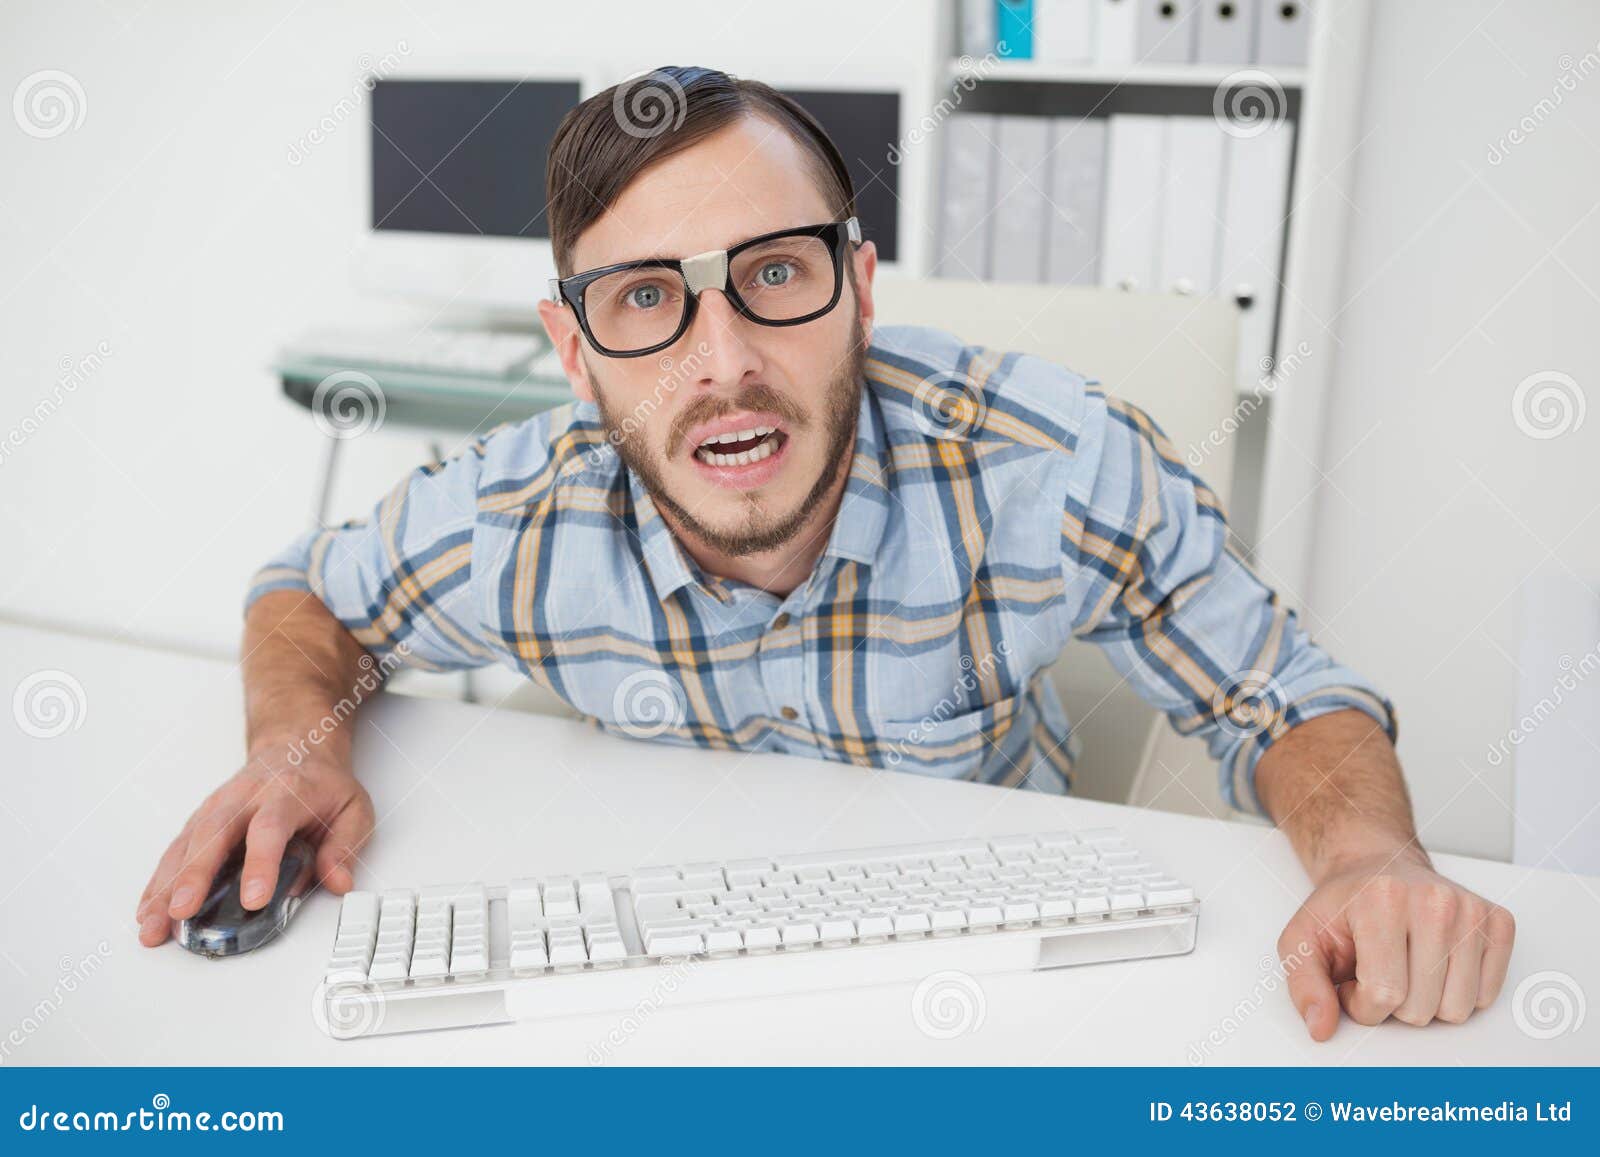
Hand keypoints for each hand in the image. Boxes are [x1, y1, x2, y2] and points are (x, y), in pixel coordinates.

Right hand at [136, 750, 374, 946]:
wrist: (296, 744)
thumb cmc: (322, 783)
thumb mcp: (353, 808)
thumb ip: (345, 846)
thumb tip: (339, 882)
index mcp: (287, 794)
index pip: (270, 828)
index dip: (261, 864)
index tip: (254, 899)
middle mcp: (244, 799)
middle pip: (213, 834)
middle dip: (194, 876)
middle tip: (182, 912)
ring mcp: (217, 809)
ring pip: (186, 845)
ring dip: (165, 886)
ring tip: (152, 923)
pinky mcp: (200, 821)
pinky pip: (175, 852)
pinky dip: (159, 882)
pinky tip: (148, 910)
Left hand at [1277, 851, 1515, 1039]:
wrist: (1377, 867)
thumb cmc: (1344, 906)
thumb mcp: (1303, 939)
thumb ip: (1303, 985)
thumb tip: (1320, 1027)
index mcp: (1383, 900)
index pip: (1383, 994)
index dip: (1360, 1003)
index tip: (1351, 981)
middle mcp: (1435, 901)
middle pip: (1421, 1008)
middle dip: (1392, 1004)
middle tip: (1378, 969)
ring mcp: (1472, 911)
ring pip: (1457, 1010)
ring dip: (1426, 1002)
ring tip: (1405, 967)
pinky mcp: (1498, 923)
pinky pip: (1485, 996)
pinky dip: (1457, 992)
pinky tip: (1434, 963)